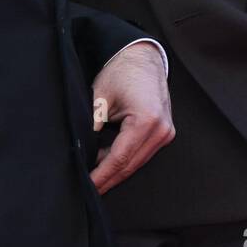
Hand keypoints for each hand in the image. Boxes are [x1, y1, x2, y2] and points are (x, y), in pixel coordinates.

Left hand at [90, 42, 173, 193]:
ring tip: (93, 178)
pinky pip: (142, 153)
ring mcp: (166, 132)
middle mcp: (162, 130)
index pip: (120, 159)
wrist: (141, 55)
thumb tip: (80, 152)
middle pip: (130, 166)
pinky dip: (124, 159)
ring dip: (115, 171)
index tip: (86, 187)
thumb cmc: (120, 71)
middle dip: (108, 179)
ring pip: (137, 162)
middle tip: (87, 191)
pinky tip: (105, 162)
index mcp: (147, 121)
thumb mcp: (99, 98)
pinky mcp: (164, 132)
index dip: (101, 176)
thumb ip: (92, 126)